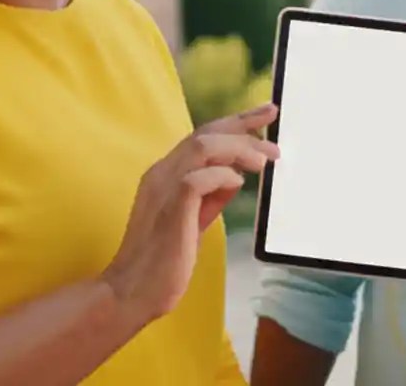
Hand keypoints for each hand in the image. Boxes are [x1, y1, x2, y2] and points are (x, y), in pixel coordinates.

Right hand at [99, 103, 280, 327]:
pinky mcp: (170, 210)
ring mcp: (162, 189)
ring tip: (263, 159)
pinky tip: (237, 184)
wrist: (131, 292)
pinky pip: (198, 179)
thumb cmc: (163, 260)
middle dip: (242, 123)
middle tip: (274, 120)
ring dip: (238, 148)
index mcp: (166, 174)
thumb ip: (210, 196)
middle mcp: (161, 174)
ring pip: (202, 147)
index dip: (235, 122)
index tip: (264, 114)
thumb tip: (235, 177)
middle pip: (204, 133)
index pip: (202, 136)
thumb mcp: (192, 220)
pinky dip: (223, 176)